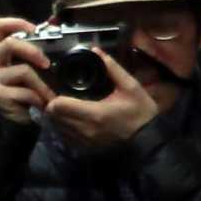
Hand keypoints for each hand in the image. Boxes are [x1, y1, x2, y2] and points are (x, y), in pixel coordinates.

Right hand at [0, 15, 51, 123]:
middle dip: (34, 51)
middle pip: (10, 43)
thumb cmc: (16, 90)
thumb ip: (29, 46)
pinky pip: (24, 91)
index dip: (18, 23)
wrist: (8, 122)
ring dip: (42, 84)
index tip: (37, 31)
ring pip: (23, 70)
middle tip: (47, 64)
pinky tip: (39, 104)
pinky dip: (37, 97)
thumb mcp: (19, 64)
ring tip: (49, 94)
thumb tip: (53, 23)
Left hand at [43, 48, 158, 156]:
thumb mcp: (131, 87)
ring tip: (67, 106)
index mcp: (94, 113)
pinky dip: (64, 127)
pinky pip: (65, 137)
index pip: (57, 106)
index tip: (58, 88)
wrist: (148, 139)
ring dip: (58, 117)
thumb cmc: (140, 111)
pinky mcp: (85, 149)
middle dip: (54, 105)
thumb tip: (95, 50)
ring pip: (57, 127)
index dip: (54, 96)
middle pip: (53, 117)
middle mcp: (85, 130)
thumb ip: (112, 69)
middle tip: (60, 95)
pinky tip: (74, 119)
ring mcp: (84, 142)